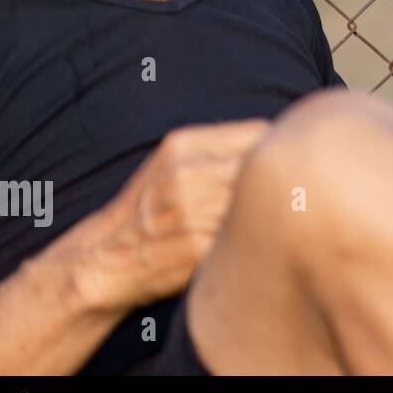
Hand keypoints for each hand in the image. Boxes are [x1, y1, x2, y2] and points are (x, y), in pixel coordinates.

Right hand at [79, 119, 269, 309]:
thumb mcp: (173, 162)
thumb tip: (283, 138)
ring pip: (261, 201)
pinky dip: (257, 238)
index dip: (279, 149)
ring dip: (274, 210)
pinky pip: (248, 235)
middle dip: (282, 179)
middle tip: (288, 193)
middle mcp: (186, 174)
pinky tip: (253, 242)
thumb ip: (220, 147)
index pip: (259, 133)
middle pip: (265, 166)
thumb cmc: (151, 208)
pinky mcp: (199, 246)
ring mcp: (193, 211)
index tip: (287, 162)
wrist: (104, 259)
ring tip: (273, 218)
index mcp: (183, 146)